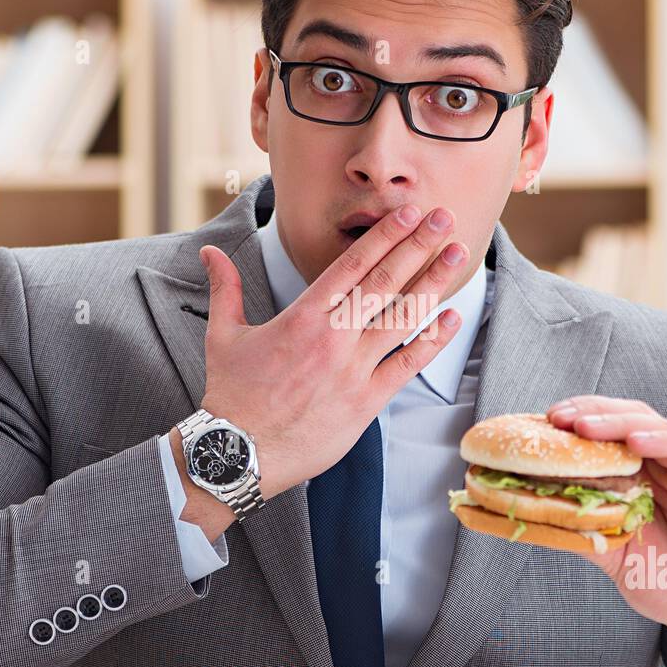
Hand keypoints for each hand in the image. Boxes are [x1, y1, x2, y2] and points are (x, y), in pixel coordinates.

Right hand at [197, 204, 469, 499]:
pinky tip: (452, 317)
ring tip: (457, 255)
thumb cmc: (232, 395)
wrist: (238, 452)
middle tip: (445, 218)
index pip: (353, 264)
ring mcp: (353, 369)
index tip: (409, 214)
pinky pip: (407, 365)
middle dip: (418, 245)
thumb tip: (209, 253)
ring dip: (432, 283)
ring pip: (403, 317)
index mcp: (303, 316)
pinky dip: (432, 340)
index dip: (385, 236)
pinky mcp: (366, 402)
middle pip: (385, 281)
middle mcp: (333, 337)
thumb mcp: (223, 334)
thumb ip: (226, 288)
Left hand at [546, 397, 666, 666]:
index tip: (545, 421)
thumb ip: (578, 526)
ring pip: (659, 429)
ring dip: (619, 422)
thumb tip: (524, 510)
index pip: (610, 431)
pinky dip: (666, 442)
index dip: (579, 419)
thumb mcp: (609, 551)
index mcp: (642, 475)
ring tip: (585, 426)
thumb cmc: (665, 583)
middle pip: (631, 419)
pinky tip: (637, 443)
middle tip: (558, 417)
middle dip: (592, 413)